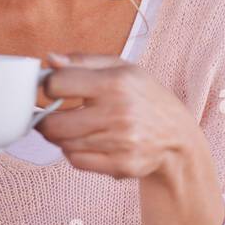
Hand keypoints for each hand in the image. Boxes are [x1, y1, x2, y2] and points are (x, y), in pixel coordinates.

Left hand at [36, 53, 208, 179]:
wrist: (178, 136)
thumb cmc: (144, 97)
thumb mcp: (120, 68)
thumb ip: (82, 61)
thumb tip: (51, 60)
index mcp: (116, 83)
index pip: (56, 85)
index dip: (48, 87)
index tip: (53, 90)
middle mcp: (118, 113)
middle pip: (52, 124)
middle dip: (46, 120)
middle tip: (52, 116)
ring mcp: (121, 142)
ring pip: (62, 144)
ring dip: (62, 137)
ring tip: (77, 127)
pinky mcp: (121, 165)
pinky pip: (76, 161)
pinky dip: (76, 153)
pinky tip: (90, 143)